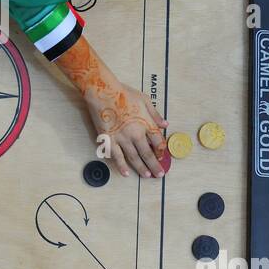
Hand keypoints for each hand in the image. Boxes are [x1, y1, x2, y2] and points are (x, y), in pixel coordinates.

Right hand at [55, 37, 169, 178]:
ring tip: (147, 175)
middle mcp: (136, 134)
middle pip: (148, 153)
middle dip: (155, 165)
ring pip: (134, 157)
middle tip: (160, 174)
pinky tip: (126, 173)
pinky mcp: (109, 140)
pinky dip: (122, 166)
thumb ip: (155, 114)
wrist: (103, 92)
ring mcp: (122, 138)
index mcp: (146, 123)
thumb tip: (165, 124)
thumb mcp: (144, 100)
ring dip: (141, 168)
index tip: (162, 156)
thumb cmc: (124, 93)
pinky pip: (116, 156)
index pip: (158, 141)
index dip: (161, 150)